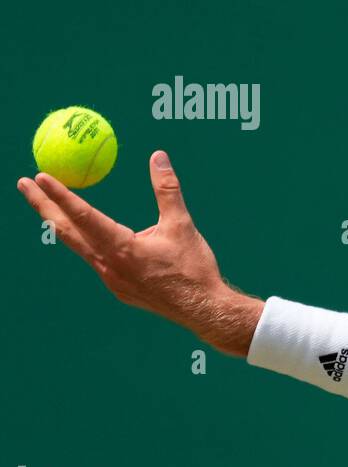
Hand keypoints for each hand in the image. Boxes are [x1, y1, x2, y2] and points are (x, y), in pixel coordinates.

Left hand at [16, 150, 260, 355]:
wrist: (202, 309)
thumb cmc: (194, 267)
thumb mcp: (182, 224)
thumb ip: (167, 189)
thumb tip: (158, 157)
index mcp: (122, 248)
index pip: (83, 215)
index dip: (60, 194)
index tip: (40, 176)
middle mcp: (108, 264)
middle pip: (65, 230)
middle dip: (42, 205)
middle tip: (24, 182)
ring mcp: (110, 278)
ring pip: (77, 245)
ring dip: (59, 222)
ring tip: (46, 204)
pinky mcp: (118, 287)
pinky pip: (95, 259)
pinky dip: (86, 241)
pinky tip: (89, 234)